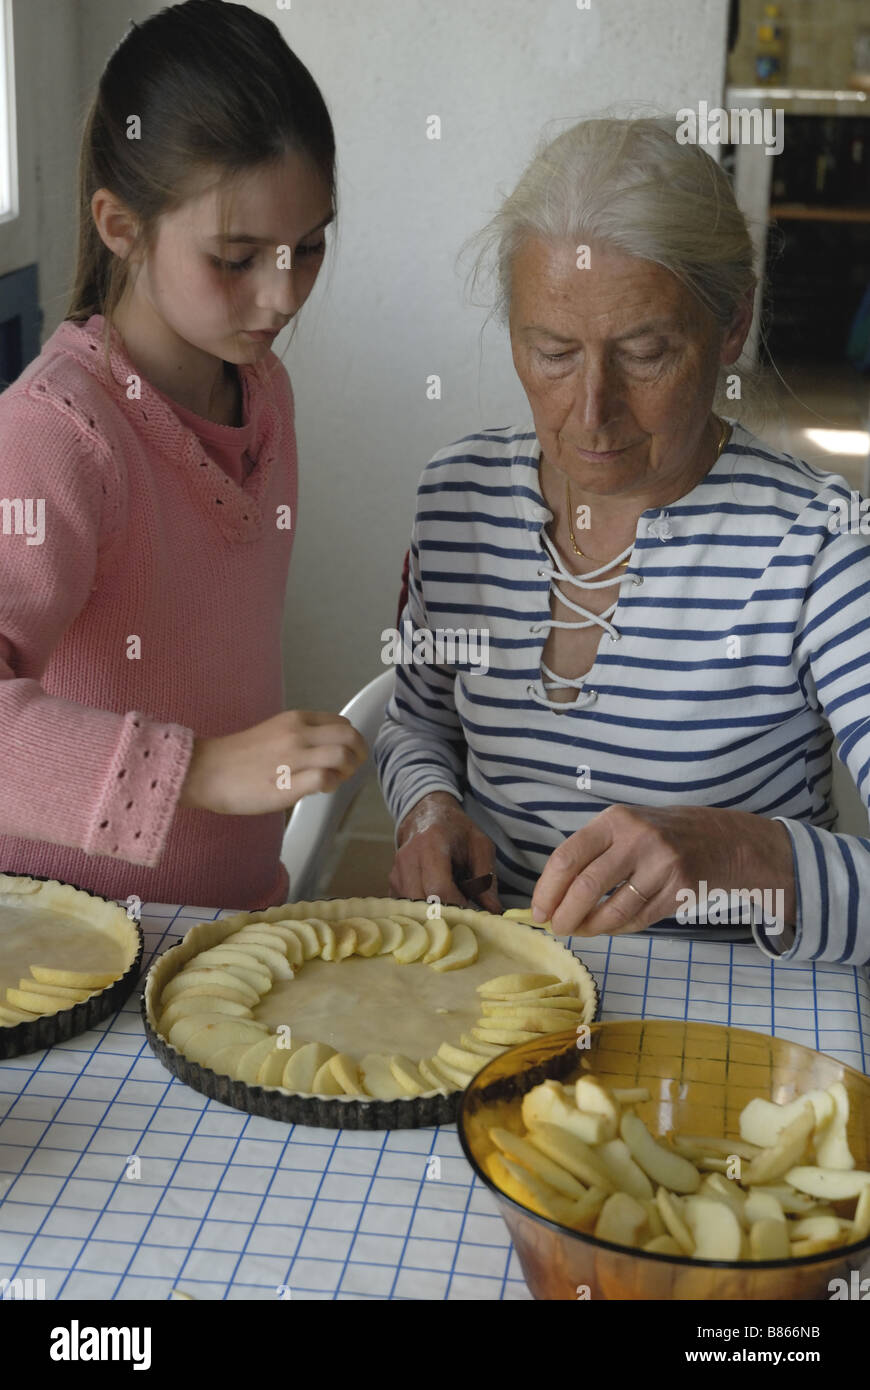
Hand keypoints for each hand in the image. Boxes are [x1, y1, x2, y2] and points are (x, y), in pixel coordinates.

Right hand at [179, 710, 367, 814]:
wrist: (205, 771)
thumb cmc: (237, 757)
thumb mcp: (274, 733)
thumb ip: (301, 737)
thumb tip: (327, 751)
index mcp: (295, 720)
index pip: (341, 723)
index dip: (350, 740)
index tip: (345, 754)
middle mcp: (298, 734)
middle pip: (349, 737)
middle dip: (358, 754)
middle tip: (350, 768)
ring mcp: (293, 758)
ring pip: (342, 756)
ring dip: (347, 770)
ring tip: (336, 780)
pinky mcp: (287, 784)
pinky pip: (325, 779)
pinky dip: (331, 785)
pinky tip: (320, 790)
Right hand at [390, 791, 502, 912]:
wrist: (426, 815)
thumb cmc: (456, 831)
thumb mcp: (480, 846)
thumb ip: (486, 879)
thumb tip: (493, 912)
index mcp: (431, 845)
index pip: (439, 889)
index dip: (457, 907)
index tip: (472, 913)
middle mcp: (408, 859)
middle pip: (423, 903)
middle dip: (445, 915)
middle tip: (464, 916)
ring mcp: (396, 872)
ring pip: (413, 909)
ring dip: (433, 915)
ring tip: (451, 907)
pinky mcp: (392, 884)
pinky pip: (406, 908)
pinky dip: (422, 913)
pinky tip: (437, 905)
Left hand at [531, 804, 796, 938]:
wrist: (721, 840)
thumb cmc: (658, 835)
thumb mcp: (624, 827)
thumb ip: (590, 853)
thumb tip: (551, 896)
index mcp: (614, 820)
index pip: (567, 858)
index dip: (547, 890)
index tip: (538, 911)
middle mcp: (637, 839)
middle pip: (586, 888)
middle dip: (565, 916)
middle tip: (557, 928)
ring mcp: (662, 865)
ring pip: (613, 911)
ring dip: (590, 928)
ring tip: (580, 931)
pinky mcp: (680, 891)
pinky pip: (638, 920)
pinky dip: (618, 929)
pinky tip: (609, 927)